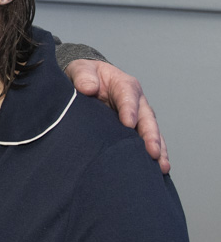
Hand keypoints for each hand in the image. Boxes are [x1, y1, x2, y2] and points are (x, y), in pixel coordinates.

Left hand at [66, 59, 169, 173]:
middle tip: (152, 151)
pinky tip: (157, 171)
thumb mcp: (80, 70)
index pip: (129, 96)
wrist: (84, 83)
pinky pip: (146, 144)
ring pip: (152, 133)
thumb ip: (83, 77)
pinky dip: (153, 156)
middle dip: (150, 135)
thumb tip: (88, 88)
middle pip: (147, 118)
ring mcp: (138, 118)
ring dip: (158, 149)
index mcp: (123, 85)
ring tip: (161, 166)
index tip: (128, 124)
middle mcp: (136, 102)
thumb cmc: (84, 76)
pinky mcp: (134, 131)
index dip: (130, 109)